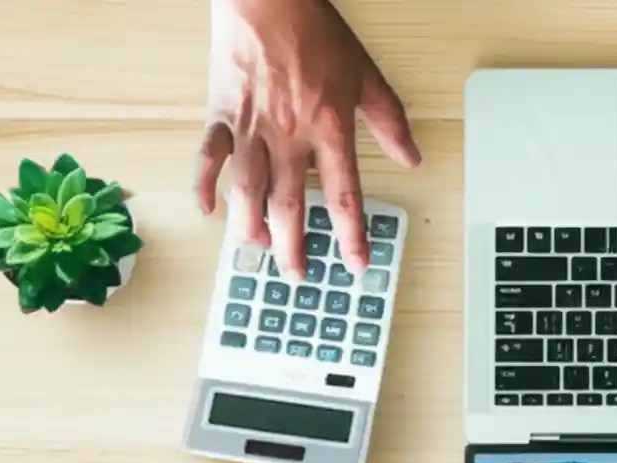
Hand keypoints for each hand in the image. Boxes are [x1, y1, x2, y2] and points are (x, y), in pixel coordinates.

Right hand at [195, 0, 420, 279]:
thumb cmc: (315, 32)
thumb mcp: (366, 76)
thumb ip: (390, 122)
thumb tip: (413, 159)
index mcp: (329, 129)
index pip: (345, 195)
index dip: (352, 235)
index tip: (355, 265)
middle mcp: (289, 136)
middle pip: (291, 205)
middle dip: (295, 247)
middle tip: (298, 275)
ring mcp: (251, 128)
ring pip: (248, 191)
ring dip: (253, 226)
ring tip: (260, 249)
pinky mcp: (221, 115)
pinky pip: (208, 158)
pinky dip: (203, 186)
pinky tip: (207, 211)